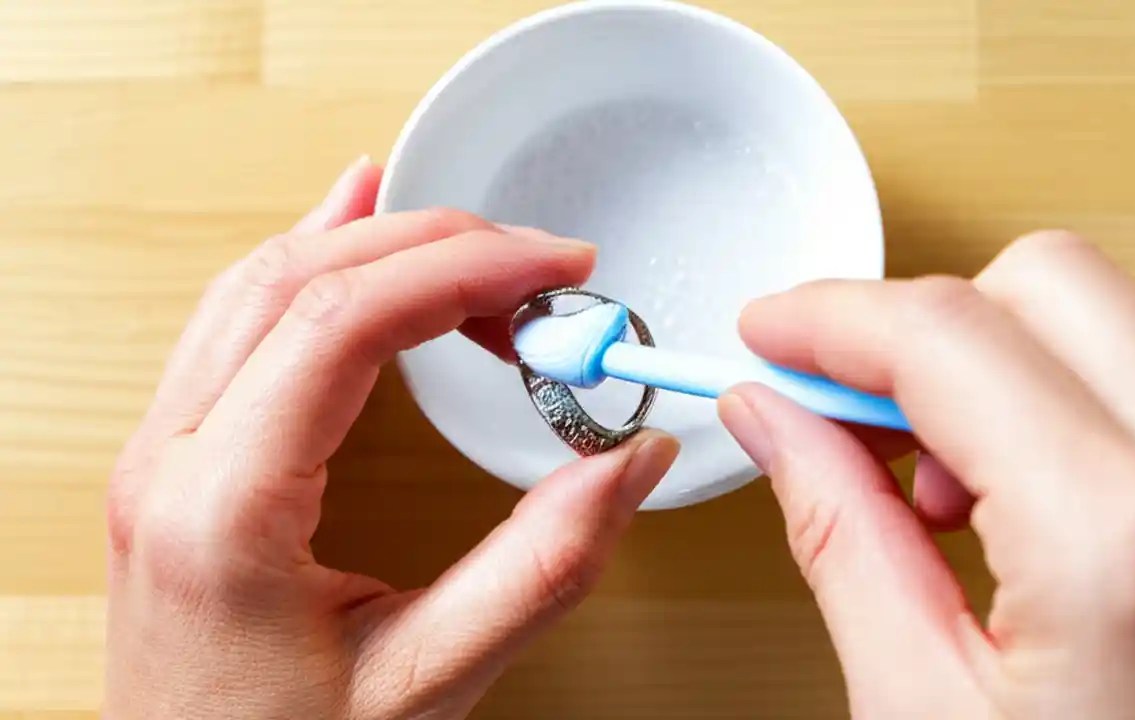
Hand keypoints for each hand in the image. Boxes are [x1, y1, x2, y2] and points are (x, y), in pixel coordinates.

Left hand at [105, 158, 678, 718]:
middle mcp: (167, 461)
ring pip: (256, 285)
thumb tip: (629, 464)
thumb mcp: (425, 685)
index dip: (462, 272)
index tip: (552, 270)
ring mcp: (156, 452)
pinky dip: (307, 263)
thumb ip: (540, 570)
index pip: (344, 327)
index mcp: (223, 511)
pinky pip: (233, 320)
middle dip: (433, 244)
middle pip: (299, 281)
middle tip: (537, 263)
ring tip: (468, 234)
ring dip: (372, 242)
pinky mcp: (170, 457)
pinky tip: (347, 230)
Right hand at [719, 231, 1134, 718]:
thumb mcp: (921, 709)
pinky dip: (1074, 401)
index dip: (829, 318)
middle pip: (1042, 283)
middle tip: (854, 421)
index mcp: (1130, 546)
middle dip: (921, 336)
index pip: (944, 334)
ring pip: (1111, 315)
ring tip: (952, 494)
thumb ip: (837, 530)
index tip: (773, 334)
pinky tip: (1031, 498)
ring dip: (1000, 368)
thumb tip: (774, 419)